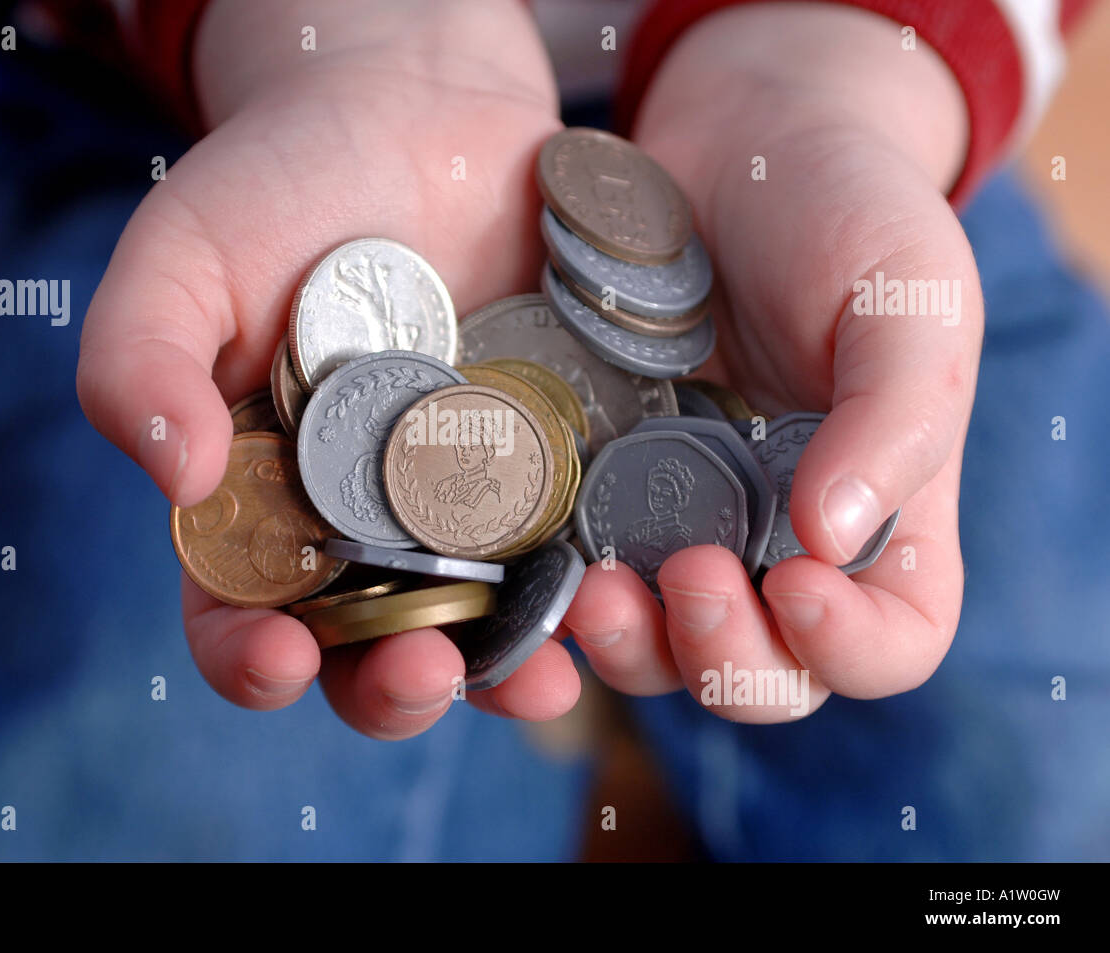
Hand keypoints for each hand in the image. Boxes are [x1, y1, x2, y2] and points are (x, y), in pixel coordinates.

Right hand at [77, 0, 580, 737]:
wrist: (416, 110)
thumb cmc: (279, 184)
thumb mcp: (185, 257)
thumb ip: (141, 360)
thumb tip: (174, 477)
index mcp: (262, 507)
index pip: (240, 616)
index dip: (251, 656)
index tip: (278, 655)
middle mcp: (363, 530)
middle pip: (371, 651)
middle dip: (392, 685)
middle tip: (420, 671)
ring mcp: (464, 509)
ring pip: (485, 627)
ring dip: (510, 672)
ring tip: (544, 677)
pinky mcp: (552, 469)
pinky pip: (574, 549)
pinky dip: (590, 584)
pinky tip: (610, 588)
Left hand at [562, 4, 980, 720]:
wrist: (734, 144)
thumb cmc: (847, 211)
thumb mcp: (906, 295)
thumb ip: (897, 415)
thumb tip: (832, 540)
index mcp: (881, 522)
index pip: (891, 642)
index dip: (850, 647)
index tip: (801, 582)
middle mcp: (776, 546)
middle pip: (760, 676)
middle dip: (722, 659)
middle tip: (685, 576)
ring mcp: (677, 525)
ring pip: (655, 649)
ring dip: (626, 644)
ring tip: (595, 586)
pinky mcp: (592, 490)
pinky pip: (570, 575)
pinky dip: (550, 592)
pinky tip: (530, 554)